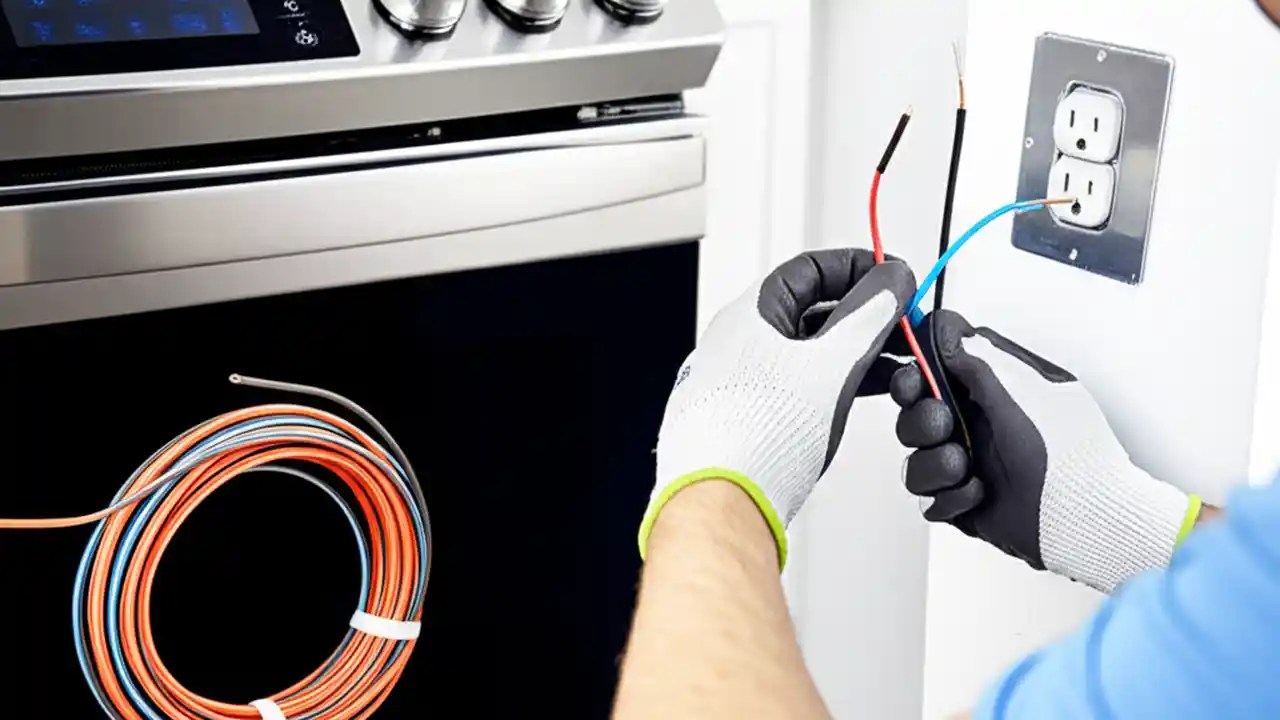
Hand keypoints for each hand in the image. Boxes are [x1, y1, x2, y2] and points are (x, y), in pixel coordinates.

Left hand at [639, 249, 915, 567]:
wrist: (721, 502)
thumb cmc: (758, 434)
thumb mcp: (831, 365)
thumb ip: (867, 318)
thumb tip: (891, 282)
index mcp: (749, 316)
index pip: (810, 268)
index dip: (859, 267)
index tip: (896, 279)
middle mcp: (740, 344)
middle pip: (812, 309)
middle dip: (865, 314)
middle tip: (904, 322)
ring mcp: (743, 382)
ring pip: (810, 351)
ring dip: (857, 350)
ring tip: (901, 361)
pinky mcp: (751, 417)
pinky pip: (801, 383)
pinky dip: (837, 381)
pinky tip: (867, 392)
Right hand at [891, 310, 1200, 592]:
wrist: (1084, 518)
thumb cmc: (1072, 457)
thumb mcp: (1024, 395)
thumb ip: (980, 360)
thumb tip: (946, 328)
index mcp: (993, 393)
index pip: (934, 373)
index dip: (915, 375)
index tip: (916, 382)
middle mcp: (977, 426)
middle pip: (915, 414)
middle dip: (923, 422)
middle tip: (944, 427)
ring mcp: (968, 464)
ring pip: (915, 459)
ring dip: (937, 464)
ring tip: (966, 468)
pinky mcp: (963, 501)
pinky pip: (929, 499)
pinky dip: (952, 498)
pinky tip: (979, 493)